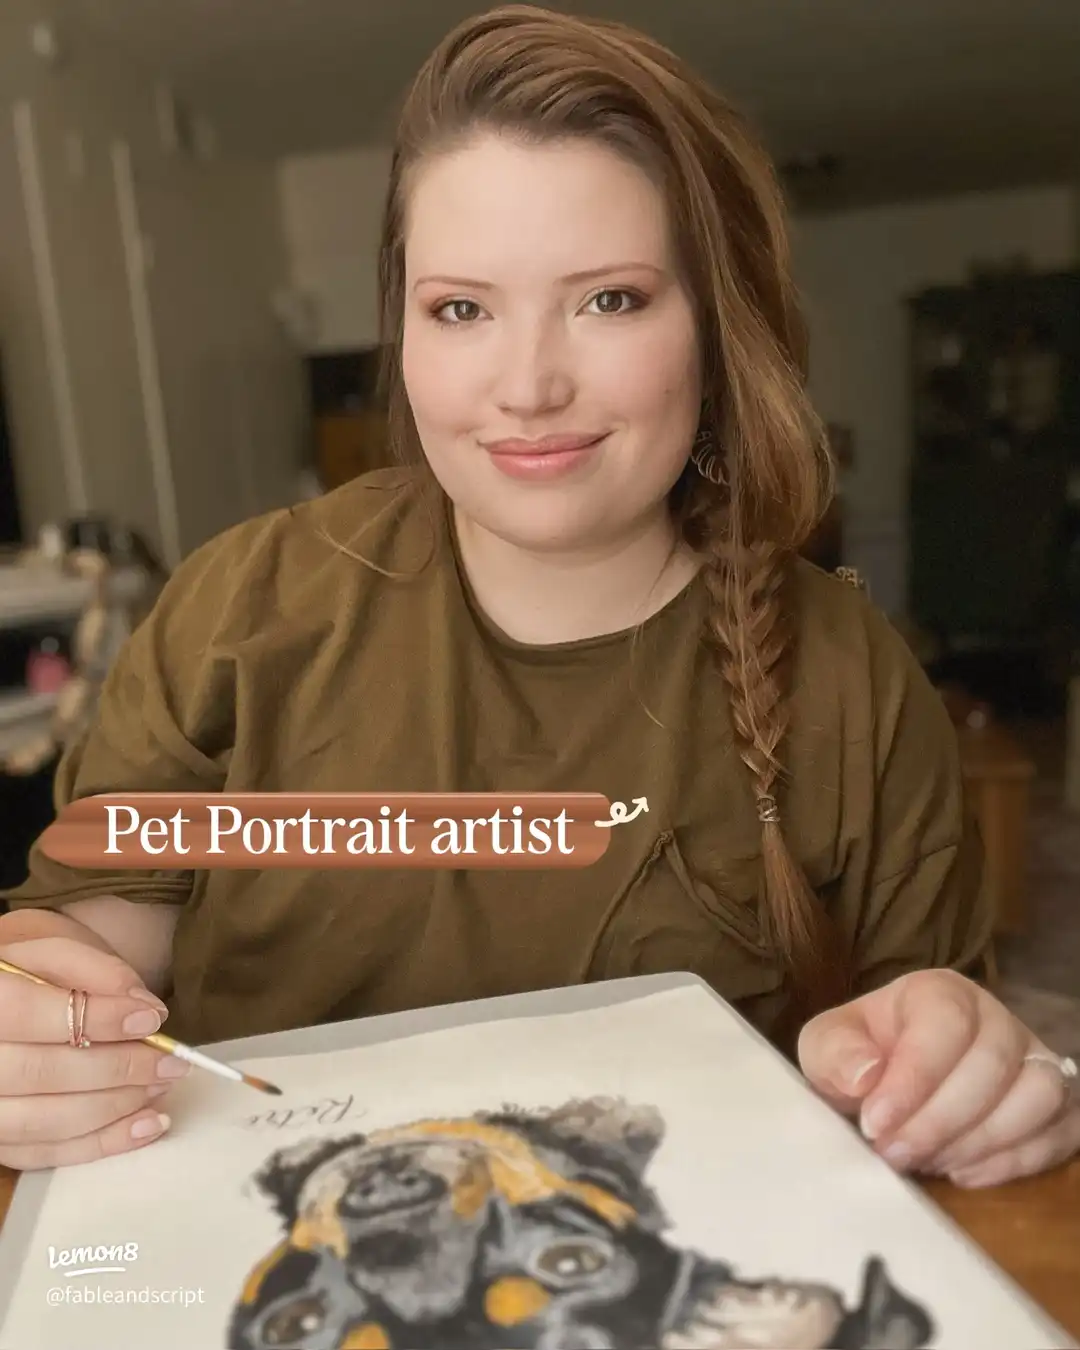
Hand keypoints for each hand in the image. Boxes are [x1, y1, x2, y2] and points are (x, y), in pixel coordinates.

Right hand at [0, 936, 185, 1169]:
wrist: (2, 1004)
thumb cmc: (31, 975)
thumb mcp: (56, 952)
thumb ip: (100, 973)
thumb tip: (148, 1010)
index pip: (28, 1014)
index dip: (95, 1019)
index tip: (150, 1020)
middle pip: (40, 1074)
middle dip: (117, 1070)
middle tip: (169, 1062)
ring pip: (45, 1122)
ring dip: (115, 1108)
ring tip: (161, 1087)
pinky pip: (47, 1155)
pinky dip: (103, 1144)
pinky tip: (147, 1126)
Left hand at [797, 969, 1079, 1187]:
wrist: (886, 1078)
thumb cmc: (860, 1057)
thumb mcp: (826, 1047)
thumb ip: (836, 1053)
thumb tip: (865, 1076)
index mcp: (940, 992)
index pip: (946, 1023)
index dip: (914, 1077)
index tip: (875, 1123)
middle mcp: (995, 1017)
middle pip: (993, 1063)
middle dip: (940, 1120)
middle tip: (896, 1154)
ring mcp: (1032, 1058)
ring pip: (1040, 1094)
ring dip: (982, 1141)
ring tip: (930, 1162)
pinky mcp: (1055, 1103)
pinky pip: (1062, 1130)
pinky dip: (1016, 1160)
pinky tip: (964, 1172)